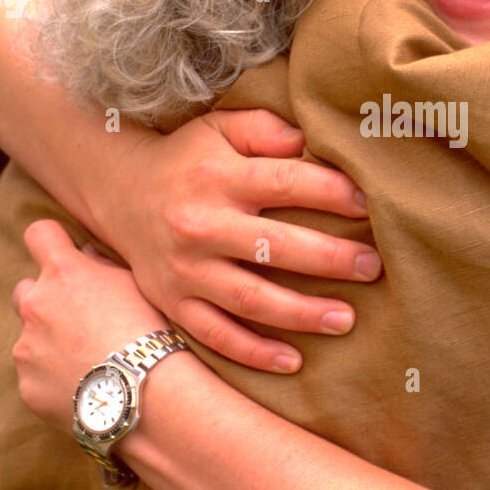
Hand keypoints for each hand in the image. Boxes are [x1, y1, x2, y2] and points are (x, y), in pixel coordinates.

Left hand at [12, 220, 167, 429]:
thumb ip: (103, 264)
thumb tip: (85, 254)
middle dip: (46, 299)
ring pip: (31, 336)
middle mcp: (35, 305)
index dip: (51, 242)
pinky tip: (85, 385)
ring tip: (90, 359)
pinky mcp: (27, 385)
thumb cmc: (148, 331)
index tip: (64, 253)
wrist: (145, 393)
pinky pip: (36, 375)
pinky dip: (54, 378)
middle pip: (26, 289)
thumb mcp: (136, 284)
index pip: (39, 235)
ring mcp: (26, 347)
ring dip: (51, 342)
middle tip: (80, 318)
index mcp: (63, 272)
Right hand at [99, 109, 382, 372]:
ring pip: (249, 299)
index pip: (286, 183)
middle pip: (274, 246)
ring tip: (346, 319)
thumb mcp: (220, 127)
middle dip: (329, 259)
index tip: (371, 205)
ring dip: (301, 314)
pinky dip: (254, 352)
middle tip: (373, 268)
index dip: (332, 193)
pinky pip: (215, 334)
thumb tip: (308, 141)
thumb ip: (265, 129)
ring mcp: (186, 269)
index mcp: (220, 177)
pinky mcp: (173, 301)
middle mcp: (202, 225)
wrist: (116, 191)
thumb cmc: (187, 159)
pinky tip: (294, 362)